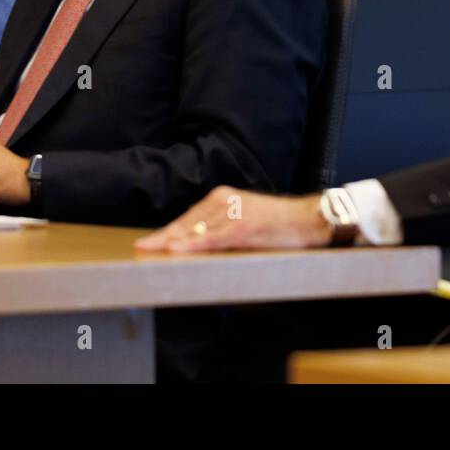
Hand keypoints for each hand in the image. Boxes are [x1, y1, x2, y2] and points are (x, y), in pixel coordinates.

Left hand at [134, 186, 332, 252]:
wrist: (308, 218)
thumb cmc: (279, 222)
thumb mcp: (245, 217)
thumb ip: (222, 225)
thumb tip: (198, 241)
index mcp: (223, 197)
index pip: (188, 217)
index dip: (167, 232)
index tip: (148, 242)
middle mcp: (225, 201)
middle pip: (186, 223)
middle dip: (163, 238)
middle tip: (141, 248)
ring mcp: (234, 213)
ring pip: (196, 231)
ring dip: (172, 243)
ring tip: (152, 252)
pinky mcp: (244, 227)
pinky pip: (213, 239)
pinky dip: (194, 245)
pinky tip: (179, 251)